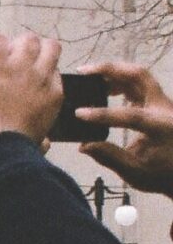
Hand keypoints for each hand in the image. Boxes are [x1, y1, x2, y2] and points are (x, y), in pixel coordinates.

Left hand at [0, 33, 63, 154]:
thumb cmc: (14, 150)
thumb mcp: (38, 141)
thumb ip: (42, 138)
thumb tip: (44, 143)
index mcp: (53, 94)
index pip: (53, 70)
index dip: (39, 70)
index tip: (26, 77)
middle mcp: (40, 76)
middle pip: (47, 46)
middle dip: (34, 49)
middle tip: (15, 59)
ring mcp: (19, 69)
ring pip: (27, 39)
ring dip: (14, 44)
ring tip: (0, 55)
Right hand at [79, 61, 172, 197]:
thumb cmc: (162, 174)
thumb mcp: (135, 172)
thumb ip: (109, 157)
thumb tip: (84, 146)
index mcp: (161, 126)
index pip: (131, 115)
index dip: (103, 114)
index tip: (79, 114)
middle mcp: (165, 108)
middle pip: (139, 76)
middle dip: (111, 70)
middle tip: (85, 71)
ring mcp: (162, 103)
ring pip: (139, 76)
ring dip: (115, 72)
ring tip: (90, 77)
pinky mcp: (157, 103)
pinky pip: (139, 84)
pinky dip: (120, 82)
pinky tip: (104, 89)